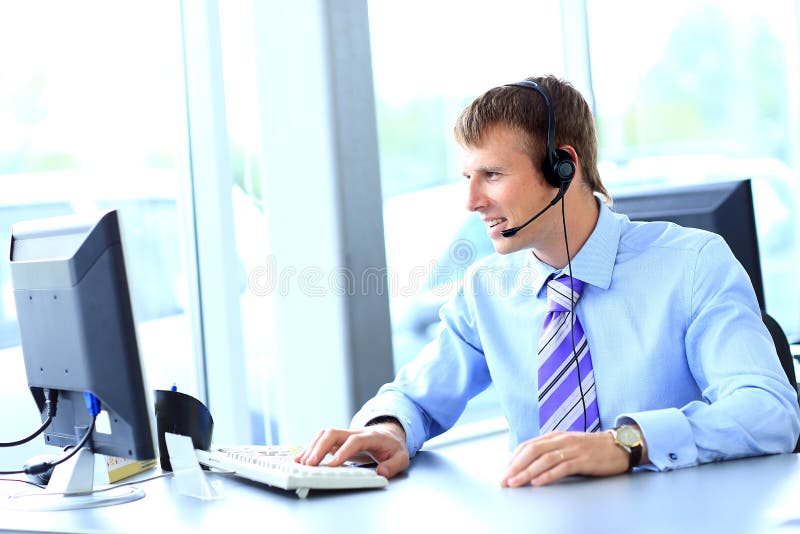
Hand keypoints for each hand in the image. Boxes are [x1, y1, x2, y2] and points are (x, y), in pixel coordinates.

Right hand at [296, 422, 409, 478]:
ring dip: (312, 447)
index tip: (333, 465)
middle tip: (310, 464)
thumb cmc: (393, 447)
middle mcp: (355, 432)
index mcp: (371, 436)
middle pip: (334, 433)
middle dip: (320, 448)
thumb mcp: (402, 457)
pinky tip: (301, 459)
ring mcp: (345, 435)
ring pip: (325, 434)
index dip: (343, 452)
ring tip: (302, 463)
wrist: (389, 434)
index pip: (354, 441)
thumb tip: (381, 472)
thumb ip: (393, 465)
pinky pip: (321, 440)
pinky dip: (310, 448)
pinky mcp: (338, 440)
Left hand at [501, 431, 631, 487]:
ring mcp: (573, 449)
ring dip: (527, 472)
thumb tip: (529, 464)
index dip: (514, 458)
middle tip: (505, 480)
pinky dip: (548, 475)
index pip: (528, 445)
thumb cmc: (592, 448)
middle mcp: (562, 440)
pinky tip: (538, 482)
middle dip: (516, 466)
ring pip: (544, 459)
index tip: (504, 472)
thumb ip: (551, 450)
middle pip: (532, 451)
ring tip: (516, 483)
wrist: (620, 446)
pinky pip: (562, 467)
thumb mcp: (568, 445)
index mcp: (555, 436)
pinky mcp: (584, 460)